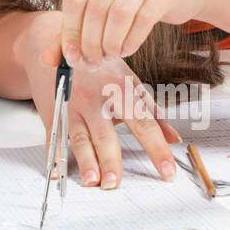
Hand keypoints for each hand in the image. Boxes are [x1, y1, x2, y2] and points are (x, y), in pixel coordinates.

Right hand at [20, 10, 180, 187]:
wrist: (60, 46)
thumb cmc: (101, 67)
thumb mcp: (131, 81)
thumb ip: (153, 112)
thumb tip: (176, 138)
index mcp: (121, 91)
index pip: (143, 124)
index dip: (157, 148)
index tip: (168, 172)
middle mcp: (96, 100)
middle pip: (105, 133)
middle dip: (109, 159)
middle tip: (114, 183)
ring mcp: (72, 106)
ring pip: (78, 136)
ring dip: (84, 160)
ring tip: (92, 180)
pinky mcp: (53, 112)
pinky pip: (53, 136)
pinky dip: (53, 155)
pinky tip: (57, 173)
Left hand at [58, 0, 205, 70]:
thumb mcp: (104, 2)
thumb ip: (75, 28)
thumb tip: (49, 60)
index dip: (69, 31)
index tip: (70, 57)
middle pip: (95, 8)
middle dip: (90, 42)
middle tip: (91, 63)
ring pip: (118, 15)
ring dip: (109, 43)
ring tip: (109, 55)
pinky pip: (142, 20)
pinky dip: (130, 41)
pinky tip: (126, 49)